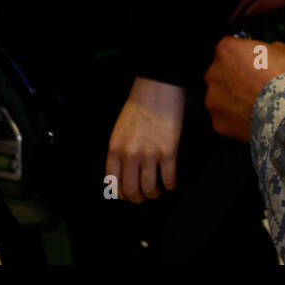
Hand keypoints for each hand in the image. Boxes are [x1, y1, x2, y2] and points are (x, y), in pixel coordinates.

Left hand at [105, 77, 184, 202]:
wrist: (157, 86)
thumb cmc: (138, 106)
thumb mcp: (120, 130)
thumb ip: (120, 152)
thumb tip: (126, 174)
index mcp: (115, 149)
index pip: (114, 185)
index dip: (123, 195)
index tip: (130, 195)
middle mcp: (130, 155)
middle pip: (132, 192)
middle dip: (139, 199)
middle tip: (146, 195)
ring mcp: (150, 154)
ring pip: (150, 189)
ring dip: (155, 193)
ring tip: (159, 188)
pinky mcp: (169, 152)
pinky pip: (169, 179)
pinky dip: (170, 185)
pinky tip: (170, 181)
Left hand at [204, 37, 284, 141]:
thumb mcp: (281, 50)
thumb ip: (263, 51)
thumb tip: (263, 56)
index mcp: (226, 50)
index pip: (227, 48)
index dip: (241, 55)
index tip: (251, 63)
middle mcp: (213, 73)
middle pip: (219, 73)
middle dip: (232, 78)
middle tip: (252, 86)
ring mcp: (213, 99)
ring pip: (219, 97)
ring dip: (231, 100)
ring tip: (252, 106)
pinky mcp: (218, 121)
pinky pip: (225, 118)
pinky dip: (235, 119)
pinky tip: (251, 120)